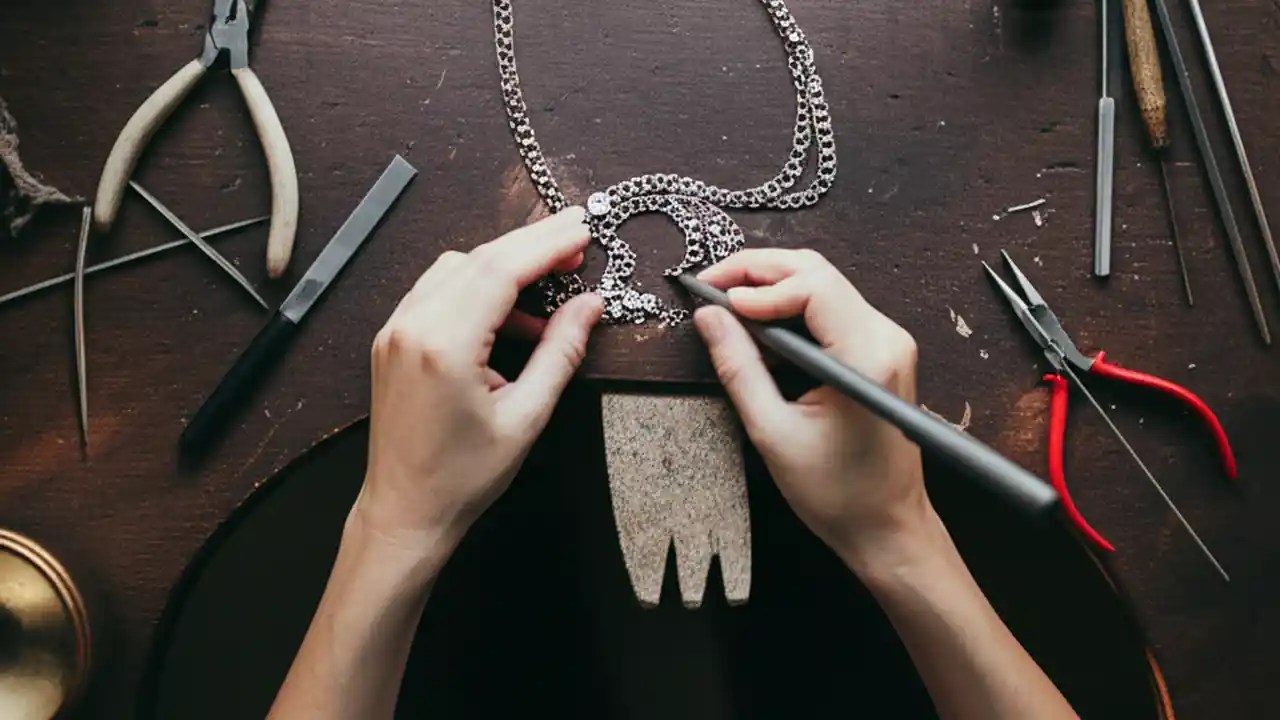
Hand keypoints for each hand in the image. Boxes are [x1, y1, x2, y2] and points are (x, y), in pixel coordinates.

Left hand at [353, 207, 602, 561]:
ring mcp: (395, 331)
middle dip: (531, 243)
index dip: (546, 244)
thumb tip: (589, 305)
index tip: (582, 231)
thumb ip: (560, 352)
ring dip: (504, 266)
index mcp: (444, 345)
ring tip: (551, 284)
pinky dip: (478, 288)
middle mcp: (412, 327)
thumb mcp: (527, 416)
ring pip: (456, 268)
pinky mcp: (392, 340)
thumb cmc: (464, 476)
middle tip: (577, 237)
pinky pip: (438, 291)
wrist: (405, 511)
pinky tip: (512, 315)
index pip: (500, 270)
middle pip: (478, 258)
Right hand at [692, 249, 931, 572]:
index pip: (811, 286)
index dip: (757, 284)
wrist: (888, 526)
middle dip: (759, 271)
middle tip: (710, 284)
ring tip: (726, 301)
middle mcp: (886, 338)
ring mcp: (888, 341)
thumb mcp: (772, 432)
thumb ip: (738, 366)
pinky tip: (757, 321)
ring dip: (772, 285)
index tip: (714, 299)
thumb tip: (708, 317)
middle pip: (817, 272)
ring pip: (823, 284)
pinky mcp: (881, 349)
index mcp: (867, 357)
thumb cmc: (838, 493)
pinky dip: (790, 305)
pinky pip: (832, 308)